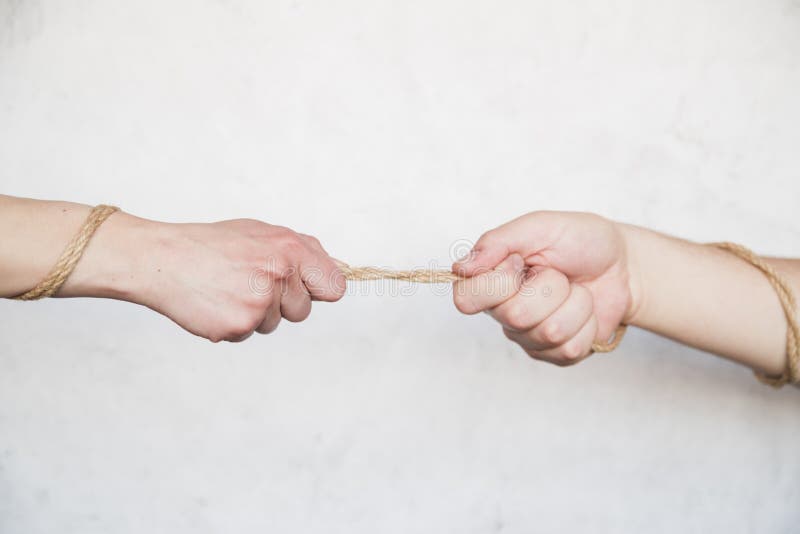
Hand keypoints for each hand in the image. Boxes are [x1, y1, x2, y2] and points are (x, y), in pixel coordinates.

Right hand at [63, 214, 345, 341]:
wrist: (163, 259)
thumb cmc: (211, 244)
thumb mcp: (261, 232)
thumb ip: (300, 251)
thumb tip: (333, 269)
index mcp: (289, 249)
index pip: (333, 286)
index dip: (319, 291)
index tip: (307, 290)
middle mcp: (278, 274)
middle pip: (303, 310)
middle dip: (282, 303)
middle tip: (249, 283)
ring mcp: (259, 302)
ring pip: (274, 323)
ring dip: (256, 313)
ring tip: (228, 289)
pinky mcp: (239, 325)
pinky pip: (249, 334)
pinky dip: (234, 324)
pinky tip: (216, 303)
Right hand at [452, 211, 634, 365]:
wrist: (622, 263)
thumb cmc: (580, 241)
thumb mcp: (539, 227)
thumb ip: (497, 242)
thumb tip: (461, 267)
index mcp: (491, 280)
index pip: (466, 299)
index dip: (497, 282)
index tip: (520, 261)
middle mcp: (504, 313)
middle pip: (514, 316)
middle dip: (549, 287)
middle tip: (557, 274)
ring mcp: (530, 338)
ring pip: (548, 332)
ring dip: (574, 303)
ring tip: (575, 290)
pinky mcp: (557, 355)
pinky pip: (570, 347)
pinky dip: (587, 321)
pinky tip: (584, 310)